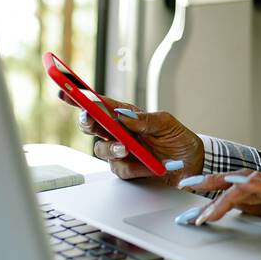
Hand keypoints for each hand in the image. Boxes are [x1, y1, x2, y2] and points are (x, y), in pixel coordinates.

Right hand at [60, 90, 203, 185]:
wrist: (193, 163)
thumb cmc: (179, 139)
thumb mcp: (167, 124)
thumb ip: (145, 119)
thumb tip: (124, 116)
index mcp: (128, 116)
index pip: (101, 104)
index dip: (82, 97)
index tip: (68, 91)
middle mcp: (120, 132)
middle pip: (92, 125)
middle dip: (86, 121)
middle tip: (89, 119)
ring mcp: (121, 151)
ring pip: (101, 149)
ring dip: (111, 148)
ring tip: (125, 149)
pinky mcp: (127, 169)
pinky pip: (119, 169)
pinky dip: (132, 167)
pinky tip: (145, 165)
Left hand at [180, 170, 260, 254]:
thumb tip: (232, 212)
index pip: (245, 182)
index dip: (218, 185)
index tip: (193, 189)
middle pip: (242, 176)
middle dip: (211, 181)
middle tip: (184, 185)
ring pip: (249, 182)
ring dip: (221, 196)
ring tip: (201, 212)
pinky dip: (241, 195)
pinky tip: (224, 203)